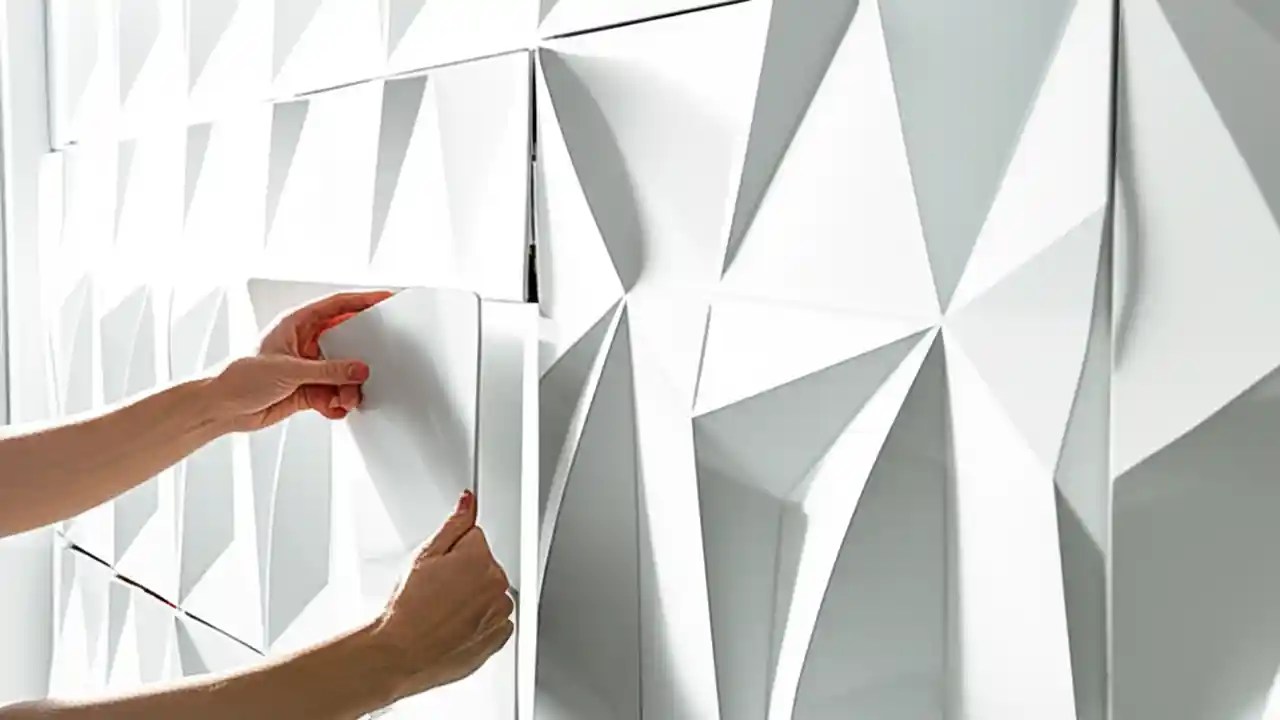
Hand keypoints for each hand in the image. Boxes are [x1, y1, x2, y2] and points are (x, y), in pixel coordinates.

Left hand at [211, 290, 392, 431]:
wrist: (220, 408)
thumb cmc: (239, 376)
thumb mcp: (289, 369)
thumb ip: (328, 371)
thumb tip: (359, 369)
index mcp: (297, 324)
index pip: (337, 306)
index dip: (363, 301)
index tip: (386, 300)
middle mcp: (305, 343)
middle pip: (346, 343)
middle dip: (359, 359)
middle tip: (371, 368)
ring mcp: (307, 368)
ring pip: (342, 374)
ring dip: (347, 388)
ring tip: (345, 399)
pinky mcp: (307, 390)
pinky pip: (333, 394)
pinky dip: (336, 404)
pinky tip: (332, 409)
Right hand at [371, 491, 514, 698]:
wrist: (400, 655)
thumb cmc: (407, 610)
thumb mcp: (424, 555)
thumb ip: (453, 524)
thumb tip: (468, 501)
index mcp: (481, 558)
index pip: (475, 537)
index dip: (452, 551)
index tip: (439, 568)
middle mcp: (498, 584)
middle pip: (484, 565)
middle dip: (463, 573)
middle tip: (436, 591)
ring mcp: (500, 613)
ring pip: (489, 594)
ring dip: (473, 599)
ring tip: (442, 612)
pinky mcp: (498, 638)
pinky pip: (494, 621)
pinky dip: (480, 623)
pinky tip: (454, 627)